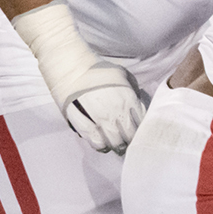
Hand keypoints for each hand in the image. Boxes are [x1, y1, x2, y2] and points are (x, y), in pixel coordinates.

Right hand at [8, 0, 148, 153]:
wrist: (71, 66)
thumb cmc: (98, 70)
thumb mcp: (123, 76)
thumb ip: (133, 91)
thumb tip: (138, 107)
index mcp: (128, 99)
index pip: (141, 124)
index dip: (140, 132)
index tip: (137, 133)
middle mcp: (116, 111)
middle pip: (128, 136)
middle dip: (129, 141)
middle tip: (126, 143)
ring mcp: (98, 118)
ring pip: (113, 142)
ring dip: (115, 146)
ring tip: (115, 146)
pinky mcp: (82, 122)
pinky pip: (94, 141)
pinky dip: (100, 146)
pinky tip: (102, 145)